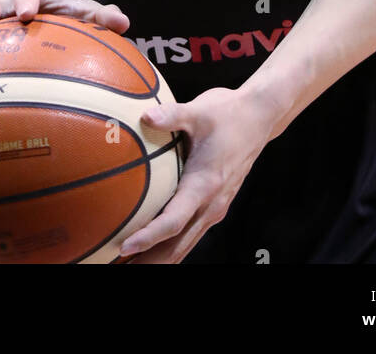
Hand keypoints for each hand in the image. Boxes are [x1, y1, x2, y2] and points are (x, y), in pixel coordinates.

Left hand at [118, 86, 273, 263]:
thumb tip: (145, 116)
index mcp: (206, 184)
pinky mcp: (215, 204)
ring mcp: (215, 207)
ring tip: (128, 263)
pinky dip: (169, 245)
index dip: (149, 237)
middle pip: (178, 246)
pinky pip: (190, 234)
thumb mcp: (199, 110)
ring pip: (184, 245)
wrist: (259, 117)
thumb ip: (172, 115)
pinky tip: (150, 245)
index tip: (124, 246)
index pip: (174, 221)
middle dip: (149, 261)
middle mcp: (212, 203)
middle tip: (116, 265)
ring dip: (158, 258)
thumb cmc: (228, 113)